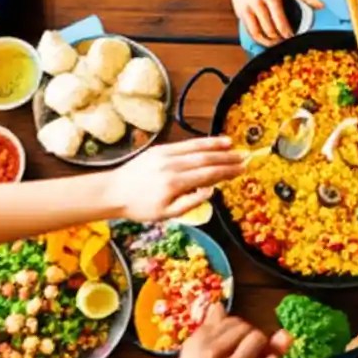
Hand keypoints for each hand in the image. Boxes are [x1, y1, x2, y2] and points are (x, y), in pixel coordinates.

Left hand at [106, 136, 246, 220]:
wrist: (113, 191)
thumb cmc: (139, 207)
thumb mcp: (166, 214)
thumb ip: (190, 203)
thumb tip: (211, 191)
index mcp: (174, 183)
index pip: (208, 175)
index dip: (227, 172)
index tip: (242, 170)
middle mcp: (171, 165)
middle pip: (205, 159)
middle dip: (226, 158)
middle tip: (244, 158)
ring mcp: (165, 155)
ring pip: (196, 148)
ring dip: (216, 146)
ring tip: (232, 145)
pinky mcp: (160, 149)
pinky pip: (184, 144)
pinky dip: (200, 142)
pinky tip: (211, 142)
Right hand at [230, 0, 321, 45]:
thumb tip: (320, 6)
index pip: (279, 21)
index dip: (287, 34)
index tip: (294, 37)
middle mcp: (255, 2)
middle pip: (268, 30)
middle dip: (279, 40)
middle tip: (288, 42)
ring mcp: (244, 7)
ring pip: (256, 34)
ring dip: (267, 42)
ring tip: (277, 43)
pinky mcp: (238, 9)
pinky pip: (248, 29)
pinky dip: (257, 36)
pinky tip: (266, 36)